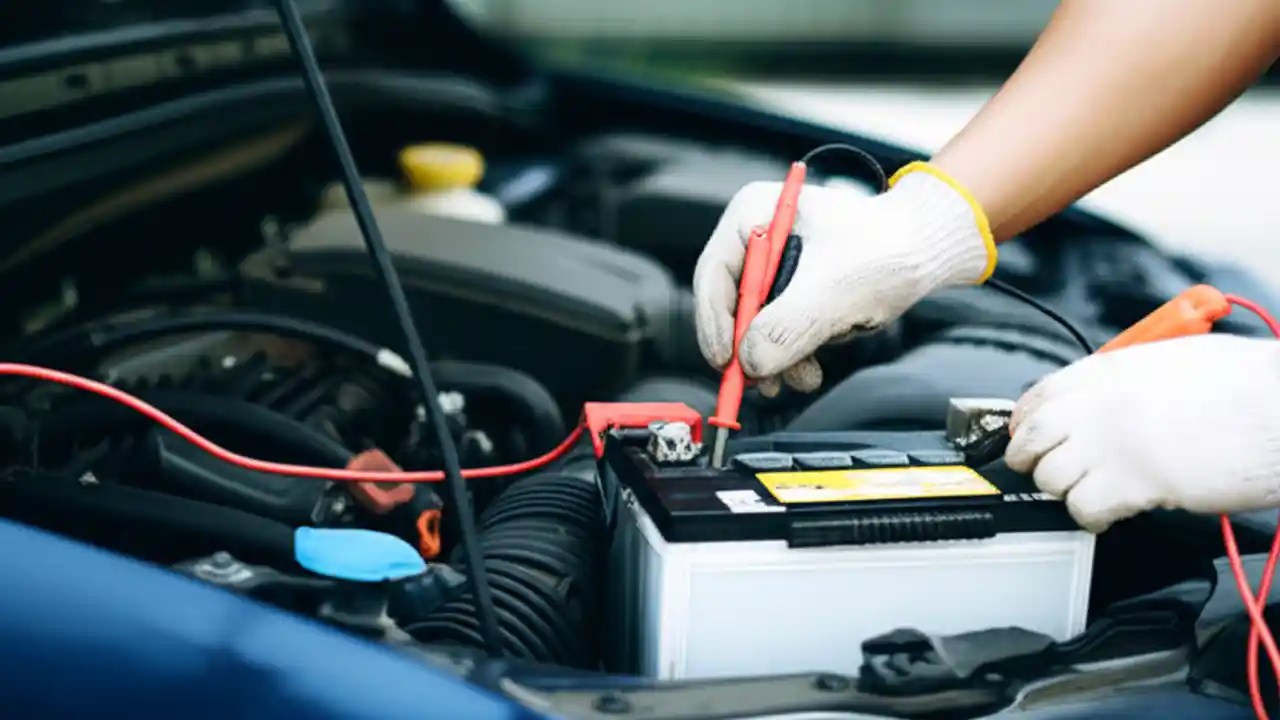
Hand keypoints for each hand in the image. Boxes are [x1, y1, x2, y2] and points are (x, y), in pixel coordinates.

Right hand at [693, 166, 993, 395]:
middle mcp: (757, 238)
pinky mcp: (793, 291)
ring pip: (755, 326)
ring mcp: (774, 266)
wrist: (928, 251)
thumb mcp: (834, 288)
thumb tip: (751, 362)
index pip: (713, 275)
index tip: (727, 361)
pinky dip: (792, 354)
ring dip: (776, 358)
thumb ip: (788, 326)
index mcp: (753, 215)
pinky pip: (778, 332)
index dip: (715, 323)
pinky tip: (812, 364)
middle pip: (731, 305)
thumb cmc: (889, 248)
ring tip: (802, 377)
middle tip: (762, 384)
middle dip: (750, 349)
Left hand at [1006, 334, 1279, 532]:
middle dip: (1028, 460)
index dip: (1026, 425)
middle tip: (1043, 474)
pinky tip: (1111, 513)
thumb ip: (1129, 382)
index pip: (1038, 397)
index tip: (1027, 439)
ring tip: (1091, 493)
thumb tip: (1107, 401)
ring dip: (1065, 492)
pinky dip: (1090, 517)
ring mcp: (1113, 442)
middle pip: (1032, 438)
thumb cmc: (1245, 384)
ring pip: (1051, 478)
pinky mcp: (1135, 481)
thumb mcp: (1173, 362)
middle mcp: (1100, 403)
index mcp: (1108, 370)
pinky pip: (1083, 508)